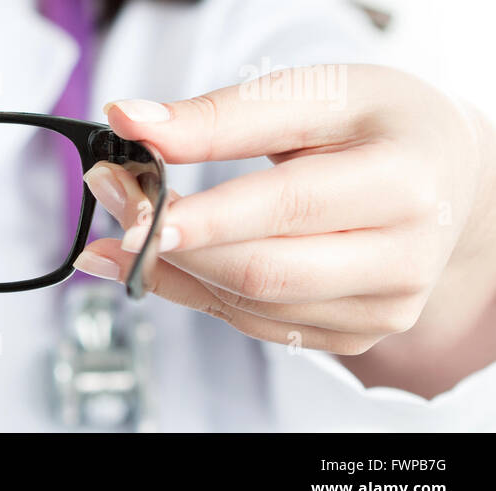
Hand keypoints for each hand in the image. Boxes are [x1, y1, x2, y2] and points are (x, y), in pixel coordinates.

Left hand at [74, 65, 495, 355]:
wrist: (444, 173)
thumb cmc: (381, 125)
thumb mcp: (315, 93)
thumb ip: (222, 113)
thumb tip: (130, 120)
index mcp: (404, 184)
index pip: (288, 208)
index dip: (204, 217)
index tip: (133, 206)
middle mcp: (402, 260)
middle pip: (261, 271)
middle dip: (168, 238)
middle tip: (108, 189)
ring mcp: (380, 309)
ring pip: (247, 304)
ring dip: (167, 266)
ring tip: (121, 219)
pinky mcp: (351, 334)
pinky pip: (250, 323)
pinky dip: (190, 290)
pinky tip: (150, 260)